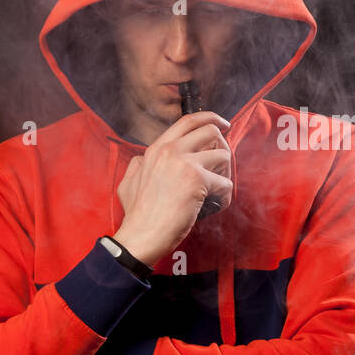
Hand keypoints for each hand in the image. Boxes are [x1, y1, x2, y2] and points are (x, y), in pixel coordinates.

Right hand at [113, 110, 232, 267]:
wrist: (140, 236)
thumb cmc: (136, 216)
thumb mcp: (128, 182)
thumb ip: (137, 165)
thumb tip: (142, 160)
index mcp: (155, 149)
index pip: (187, 121)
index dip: (209, 118)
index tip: (222, 124)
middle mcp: (170, 150)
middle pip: (211, 131)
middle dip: (224, 146)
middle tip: (224, 164)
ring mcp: (184, 163)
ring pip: (223, 155)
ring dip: (226, 174)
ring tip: (216, 190)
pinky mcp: (198, 180)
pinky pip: (226, 183)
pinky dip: (225, 197)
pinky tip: (215, 206)